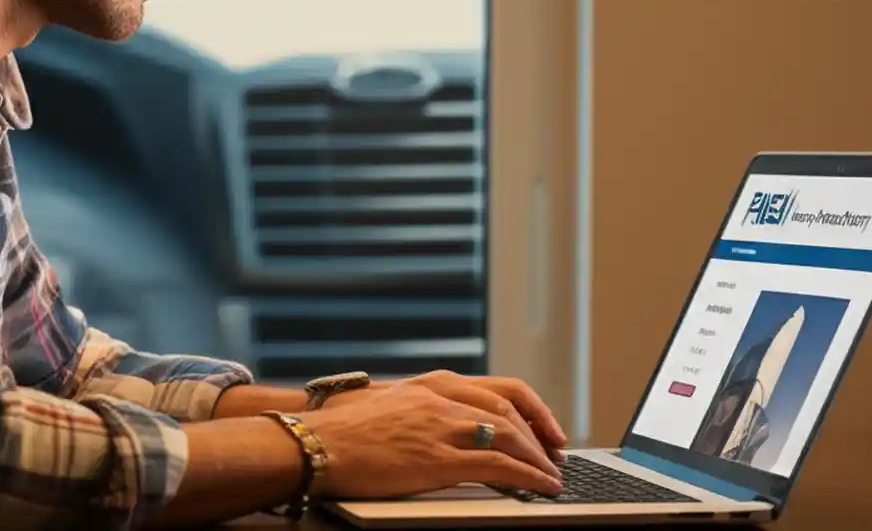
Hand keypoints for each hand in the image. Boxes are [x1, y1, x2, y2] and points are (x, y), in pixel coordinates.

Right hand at [302, 384, 563, 499]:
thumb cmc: (342, 432)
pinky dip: (526, 476)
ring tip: (552, 477)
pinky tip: (539, 488)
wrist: (313, 444)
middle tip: (558, 455)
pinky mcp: (437, 458)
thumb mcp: (390, 406)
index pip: (500, 388)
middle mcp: (442, 398)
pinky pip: (497, 465)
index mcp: (433, 384)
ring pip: (509, 435)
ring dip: (538, 458)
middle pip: (510, 408)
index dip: (532, 408)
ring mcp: (441, 426)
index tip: (548, 427)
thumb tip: (444, 426)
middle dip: (541, 433)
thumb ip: (422, 409)